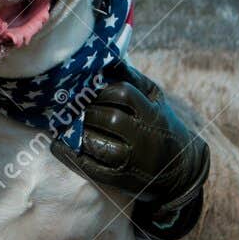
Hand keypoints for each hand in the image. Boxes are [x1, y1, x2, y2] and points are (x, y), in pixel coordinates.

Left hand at [51, 62, 209, 239]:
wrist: (180, 169)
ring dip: (77, 134)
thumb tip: (108, 59)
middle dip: (86, 111)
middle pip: (110, 119)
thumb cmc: (161, 125)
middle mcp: (145, 138)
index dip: (101, 90)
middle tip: (69, 107)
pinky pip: (93, 169)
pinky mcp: (121, 180)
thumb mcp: (155, 99)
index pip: (123, 94)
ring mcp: (133, 161)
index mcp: (153, 113)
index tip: (88, 90)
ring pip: (101, 145)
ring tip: (63, 124)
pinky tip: (58, 145)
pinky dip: (71, 156)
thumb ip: (133, 78)